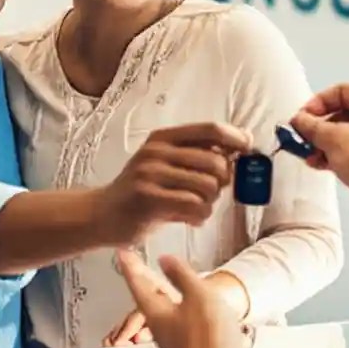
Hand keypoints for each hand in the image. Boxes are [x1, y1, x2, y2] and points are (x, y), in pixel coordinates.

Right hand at [94, 123, 252, 245]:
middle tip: (211, 193)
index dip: (236, 138)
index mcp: (163, 138)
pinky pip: (196, 206)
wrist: (101, 214)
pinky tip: (190, 218)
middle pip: (216, 162)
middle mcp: (157, 151)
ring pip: (209, 186)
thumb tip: (241, 146)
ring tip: (197, 207)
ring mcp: (150, 174)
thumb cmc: (140, 191)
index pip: (211, 129)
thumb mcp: (163, 164)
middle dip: (222, 182)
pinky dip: (200, 216)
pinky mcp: (149, 198)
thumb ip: (196, 155)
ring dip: (210, 202)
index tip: (247, 150)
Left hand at [105, 269, 249, 346]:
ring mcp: (170, 341)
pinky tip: (179, 306)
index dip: (131, 266)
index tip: (122, 254)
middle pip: (145, 298)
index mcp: (156, 313)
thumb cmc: (210, 336)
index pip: (138, 283)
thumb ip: (180, 276)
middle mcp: (158, 328)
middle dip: (141, 279)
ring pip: (158, 310)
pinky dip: (170, 306)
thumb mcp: (198, 295)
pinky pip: (170, 321)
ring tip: (154, 281)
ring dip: (156, 292)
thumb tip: (164, 260)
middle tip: (134, 264)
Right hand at [290, 85, 348, 233]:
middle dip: (318, 128)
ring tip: (308, 156)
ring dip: (322, 143)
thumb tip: (297, 120)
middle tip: (301, 139)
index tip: (301, 119)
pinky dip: (334, 154)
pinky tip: (318, 164)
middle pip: (342, 113)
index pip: (341, 91)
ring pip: (344, 133)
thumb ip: (311, 126)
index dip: (317, 103)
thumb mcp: (334, 138)